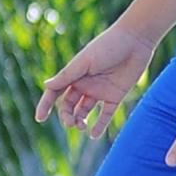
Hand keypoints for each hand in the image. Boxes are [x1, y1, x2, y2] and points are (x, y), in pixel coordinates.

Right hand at [36, 24, 154, 129]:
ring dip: (80, 121)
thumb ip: (67, 76)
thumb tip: (46, 86)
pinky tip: (94, 135)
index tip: (40, 118)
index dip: (46, 105)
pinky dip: (99, 125)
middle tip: (71, 124)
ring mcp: (100, 91)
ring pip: (84, 111)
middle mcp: (84, 84)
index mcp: (74, 74)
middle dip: (66, 116)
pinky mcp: (115, 95)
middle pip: (69, 105)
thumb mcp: (85, 62)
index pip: (55, 92)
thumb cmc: (108, 46)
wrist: (136, 40)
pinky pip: (105, 114)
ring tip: (81, 127)